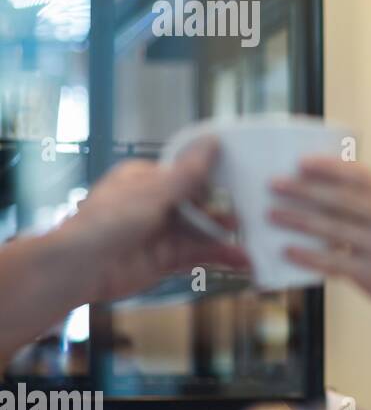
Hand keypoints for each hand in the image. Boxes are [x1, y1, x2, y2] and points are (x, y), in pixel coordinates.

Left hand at [61, 137, 249, 301]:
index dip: (214, 176)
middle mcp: (153, 205)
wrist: (79, 268)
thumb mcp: (154, 191)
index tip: (242, 177)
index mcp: (146, 180)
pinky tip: (240, 260)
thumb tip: (212, 141)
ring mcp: (159, 233)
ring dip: (225, 238)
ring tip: (253, 241)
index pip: (186, 173)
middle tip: (253, 212)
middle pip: (198, 205)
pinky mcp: (164, 260)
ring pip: (201, 232)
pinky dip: (218, 257)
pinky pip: (197, 255)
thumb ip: (188, 171)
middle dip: (224, 210)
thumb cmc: (106, 221)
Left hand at [268, 157, 370, 309]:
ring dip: (298, 220)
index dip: (329, 167)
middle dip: (303, 190)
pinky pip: (334, 263)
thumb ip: (359, 196)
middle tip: (273, 184)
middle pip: (340, 200)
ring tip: (271, 214)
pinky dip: (308, 255)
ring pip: (333, 230)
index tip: (301, 162)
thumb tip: (307, 183)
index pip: (359, 175)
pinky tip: (287, 250)